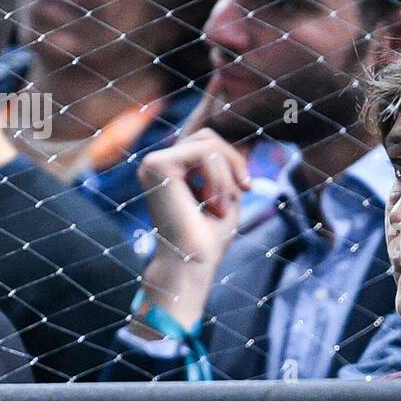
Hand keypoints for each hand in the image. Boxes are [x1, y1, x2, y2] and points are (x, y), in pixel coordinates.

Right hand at [135, 128, 251, 329]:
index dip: (233, 158)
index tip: (247, 186)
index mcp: (171, 169)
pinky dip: (219, 179)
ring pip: (209, 143)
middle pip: (208, 136)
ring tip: (221, 207)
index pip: (207, 142)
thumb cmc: (209, 239)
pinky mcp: (157, 165)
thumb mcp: (227, 194)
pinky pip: (205, 153)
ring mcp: (153, 162)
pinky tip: (212, 205)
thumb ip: (231, 167)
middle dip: (234, 161)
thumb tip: (246, 141)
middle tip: (244, 191)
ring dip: (226, 177)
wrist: (192, 264)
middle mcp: (158, 162)